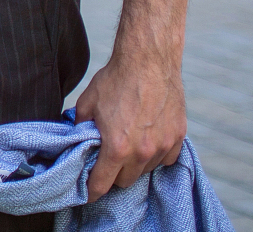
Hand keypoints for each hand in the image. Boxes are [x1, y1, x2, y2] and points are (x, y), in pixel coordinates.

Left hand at [75, 53, 187, 200]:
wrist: (148, 60)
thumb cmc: (117, 79)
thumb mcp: (87, 102)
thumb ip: (79, 125)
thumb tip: (74, 137)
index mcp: (117, 147)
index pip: (102, 183)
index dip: (92, 190)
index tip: (88, 192)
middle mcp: (142, 152)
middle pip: (125, 181)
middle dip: (114, 175)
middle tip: (107, 161)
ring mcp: (163, 146)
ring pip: (146, 171)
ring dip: (136, 165)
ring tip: (128, 146)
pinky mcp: (178, 137)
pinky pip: (166, 159)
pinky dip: (156, 155)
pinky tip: (148, 141)